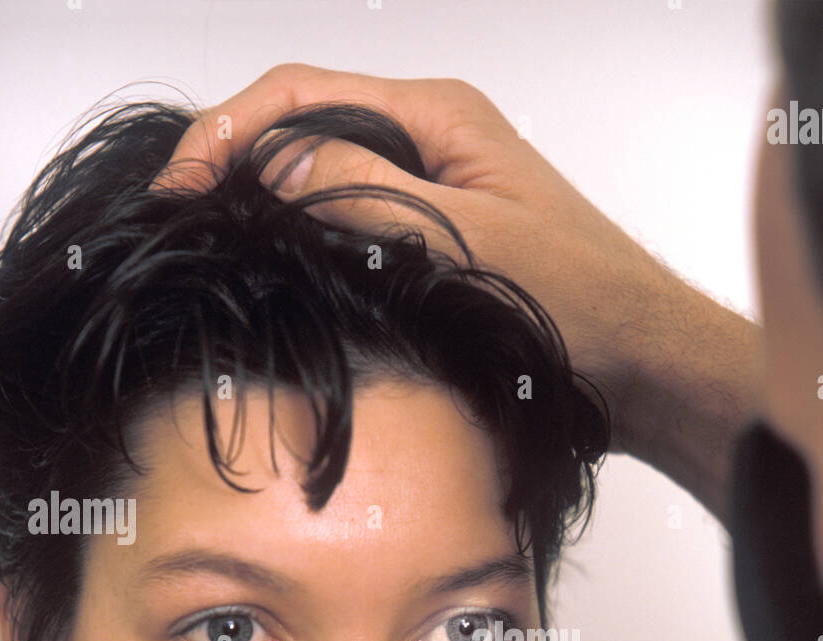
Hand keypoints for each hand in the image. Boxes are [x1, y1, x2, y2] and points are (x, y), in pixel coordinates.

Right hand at [153, 64, 759, 516]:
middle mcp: (431, 140)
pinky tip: (282, 270)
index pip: (301, 95)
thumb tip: (277, 163)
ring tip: (213, 241)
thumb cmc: (584, 305)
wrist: (643, 363)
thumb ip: (367, 192)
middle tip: (179, 215)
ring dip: (267, 202)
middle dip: (234, 161)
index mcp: (437, 116)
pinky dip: (308, 239)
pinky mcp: (437, 237)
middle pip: (304, 125)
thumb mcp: (466, 242)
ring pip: (325, 176)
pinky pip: (353, 222)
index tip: (179, 185)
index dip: (227, 133)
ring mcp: (434, 188)